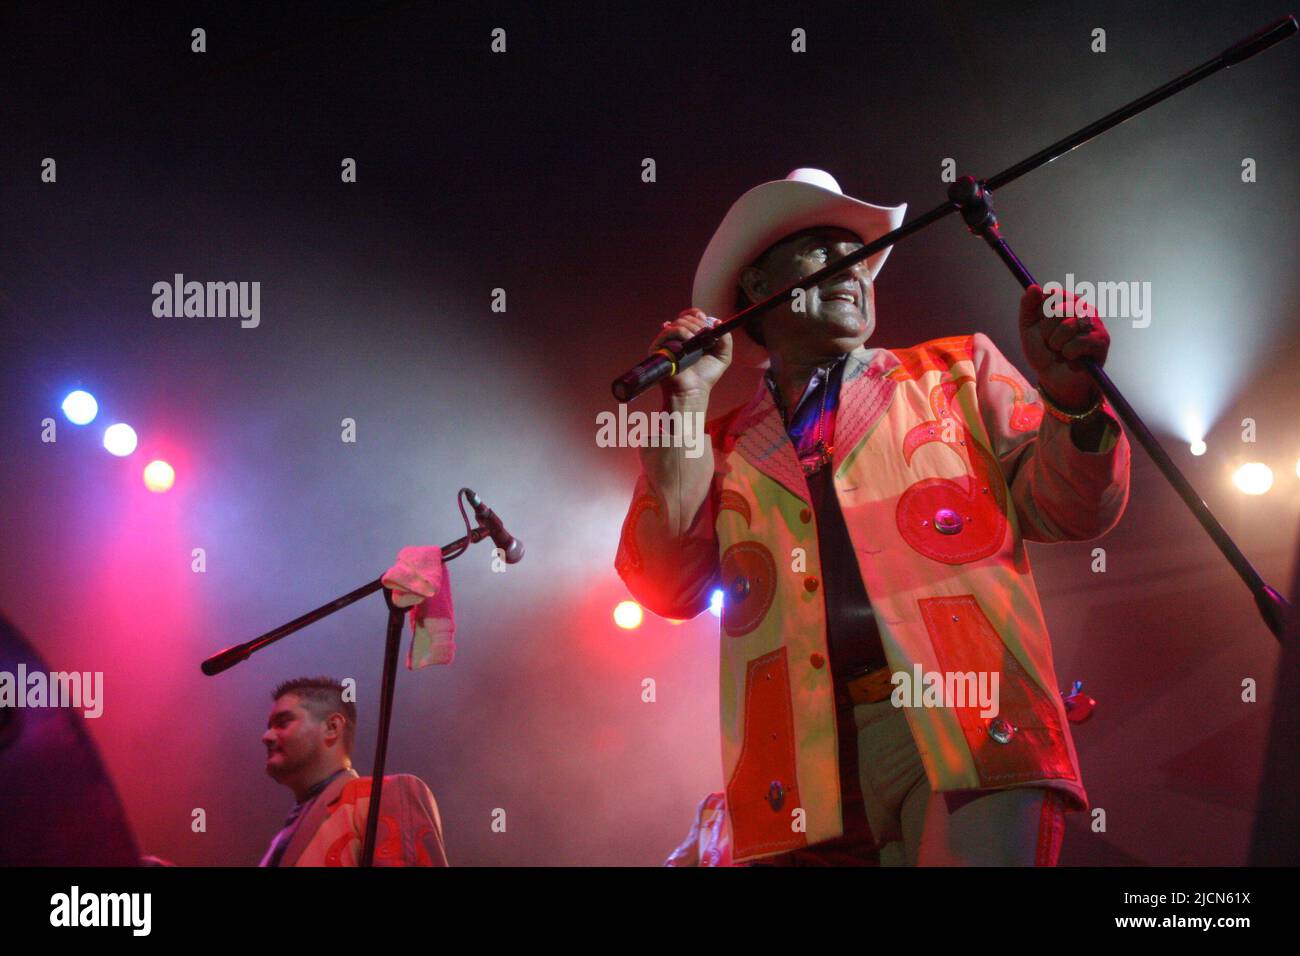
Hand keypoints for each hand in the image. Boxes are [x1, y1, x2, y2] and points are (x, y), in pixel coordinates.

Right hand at [650, 308, 732, 398]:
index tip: (705, 319)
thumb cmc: (706, 376)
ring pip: (678, 322)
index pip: (689, 315)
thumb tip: (717, 321)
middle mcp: (677, 337)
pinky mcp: (659, 348)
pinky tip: (689, 342)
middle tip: (705, 334)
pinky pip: (668, 331)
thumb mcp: (723, 355)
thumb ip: (725, 339)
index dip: (697, 314)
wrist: (693, 390)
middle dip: (698, 323)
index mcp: (690, 336)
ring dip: (692, 328)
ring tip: (697, 341)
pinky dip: (681, 332)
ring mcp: (667, 342)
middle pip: (685, 317)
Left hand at [1018, 284, 1108, 409]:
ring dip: (1057, 343)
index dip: (1041, 312)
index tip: (1041, 324)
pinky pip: (1079, 342)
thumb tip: (1033, 286)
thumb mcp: (1028, 329)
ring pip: (1069, 325)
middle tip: (1050, 341)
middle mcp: (1083, 308)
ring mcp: (1095, 323)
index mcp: (1067, 302)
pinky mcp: (1102, 341)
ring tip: (1060, 350)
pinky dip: (1068, 353)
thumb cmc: (1043, 352)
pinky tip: (1071, 357)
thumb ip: (1028, 307)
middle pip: (1060, 307)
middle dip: (1047, 330)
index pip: (1053, 293)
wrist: (1053, 378)